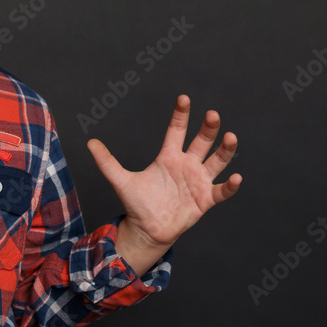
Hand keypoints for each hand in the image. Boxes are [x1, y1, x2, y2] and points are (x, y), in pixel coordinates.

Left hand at [87, 95, 241, 273]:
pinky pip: (221, 191)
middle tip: (212, 114)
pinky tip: (236, 177)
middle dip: (208, 128)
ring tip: (231, 136)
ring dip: (225, 150)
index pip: (177, 130)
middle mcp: (186, 165)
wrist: (148, 228)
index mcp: (168, 157)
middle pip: (201, 141)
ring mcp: (198, 181)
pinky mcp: (205, 199)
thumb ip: (107, 162)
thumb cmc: (137, 203)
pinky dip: (230, 185)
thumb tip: (90, 143)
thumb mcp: (121, 180)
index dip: (181, 114)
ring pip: (217, 161)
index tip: (184, 98)